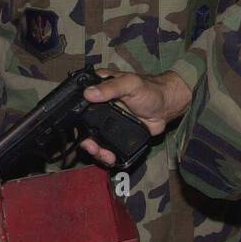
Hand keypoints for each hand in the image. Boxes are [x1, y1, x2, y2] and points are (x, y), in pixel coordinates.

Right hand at [77, 68, 192, 167]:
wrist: (167, 106)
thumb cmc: (150, 89)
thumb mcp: (130, 84)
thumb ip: (111, 87)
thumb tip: (89, 93)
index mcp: (99, 89)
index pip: (78, 102)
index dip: (74, 115)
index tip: (76, 127)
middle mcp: (99, 106)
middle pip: (83, 125)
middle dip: (84, 139)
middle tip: (90, 146)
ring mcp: (107, 121)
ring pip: (93, 138)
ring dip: (95, 149)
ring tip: (102, 154)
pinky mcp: (116, 134)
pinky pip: (106, 145)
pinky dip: (105, 154)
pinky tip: (110, 157)